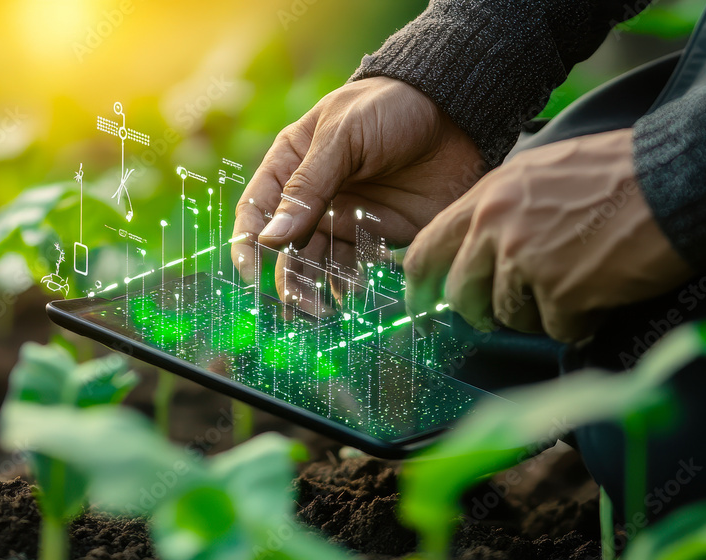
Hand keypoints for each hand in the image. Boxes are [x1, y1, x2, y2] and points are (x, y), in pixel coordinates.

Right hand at [230, 77, 484, 300]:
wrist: (458, 111)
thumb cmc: (392, 106)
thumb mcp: (344, 135)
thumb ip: (309, 186)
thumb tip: (270, 239)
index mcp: (291, 162)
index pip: (256, 208)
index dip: (247, 241)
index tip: (250, 273)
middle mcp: (313, 195)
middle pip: (286, 246)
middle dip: (288, 278)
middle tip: (298, 307)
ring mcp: (344, 216)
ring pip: (317, 262)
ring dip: (316, 288)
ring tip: (324, 312)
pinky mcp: (377, 233)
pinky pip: (355, 265)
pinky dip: (349, 283)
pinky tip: (354, 291)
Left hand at [403, 129, 694, 342]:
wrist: (674, 178)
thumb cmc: (615, 173)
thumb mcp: (538, 174)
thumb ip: (500, 211)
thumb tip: (478, 252)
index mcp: (487, 196)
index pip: (426, 247)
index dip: (419, 285)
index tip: (419, 307)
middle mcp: (496, 227)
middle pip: (461, 294)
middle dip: (482, 312)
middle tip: (507, 312)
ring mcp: (525, 260)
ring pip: (510, 314)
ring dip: (541, 312)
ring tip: (576, 282)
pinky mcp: (560, 290)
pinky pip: (556, 328)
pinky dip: (579, 320)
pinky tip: (600, 291)